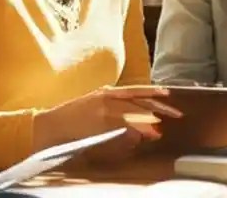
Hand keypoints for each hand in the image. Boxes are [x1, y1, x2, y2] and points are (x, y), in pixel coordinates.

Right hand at [33, 85, 181, 151]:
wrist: (50, 125)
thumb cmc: (73, 118)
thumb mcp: (95, 106)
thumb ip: (115, 109)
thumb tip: (136, 123)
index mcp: (107, 92)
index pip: (136, 90)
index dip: (154, 93)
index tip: (169, 95)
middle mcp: (107, 97)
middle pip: (140, 101)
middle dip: (159, 109)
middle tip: (176, 115)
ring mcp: (103, 110)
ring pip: (134, 114)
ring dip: (148, 124)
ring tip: (159, 132)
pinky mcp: (99, 123)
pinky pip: (122, 127)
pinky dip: (134, 131)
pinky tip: (142, 136)